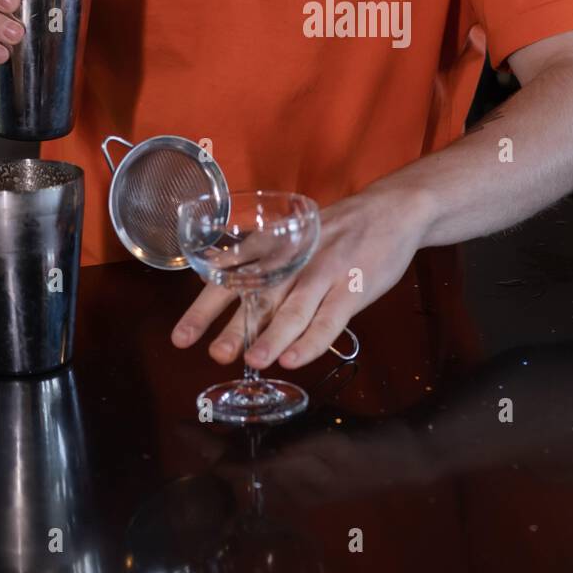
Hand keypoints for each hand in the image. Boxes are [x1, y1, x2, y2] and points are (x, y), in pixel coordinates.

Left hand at [171, 183, 433, 369]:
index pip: (230, 279)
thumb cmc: (337, 231)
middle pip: (258, 297)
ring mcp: (324, 273)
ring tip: (253, 361)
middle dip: (234, 327)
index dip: (203, 309)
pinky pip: (330, 319)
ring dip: (272, 337)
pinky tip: (295, 359)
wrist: (392, 211)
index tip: (180, 339)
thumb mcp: (292, 238)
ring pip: (293, 310)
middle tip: (214, 354)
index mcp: (273, 249)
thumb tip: (222, 293)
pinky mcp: (353, 286)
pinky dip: (312, 341)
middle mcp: (293, 261)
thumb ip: (262, 265)